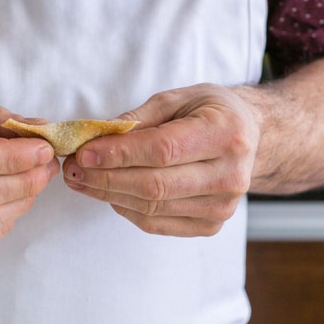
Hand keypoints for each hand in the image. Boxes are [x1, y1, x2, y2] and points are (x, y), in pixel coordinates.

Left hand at [61, 84, 259, 236]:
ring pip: (152, 207)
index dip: (119, 154)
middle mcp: (230, 174)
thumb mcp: (179, 98)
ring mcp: (223, 206)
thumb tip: (96, 138)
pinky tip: (109, 193)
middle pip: (155, 185)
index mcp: (226, 133)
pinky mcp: (211, 225)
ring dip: (108, 194)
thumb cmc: (211, 112)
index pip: (162, 150)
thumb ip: (140, 118)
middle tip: (72, 168)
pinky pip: (157, 223)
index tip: (83, 151)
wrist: (252, 137)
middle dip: (105, 177)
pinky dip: (126, 208)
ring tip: (81, 179)